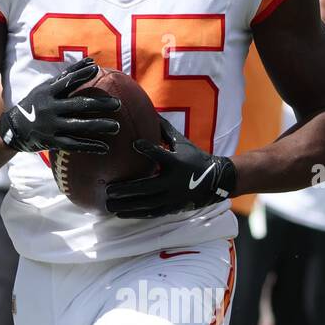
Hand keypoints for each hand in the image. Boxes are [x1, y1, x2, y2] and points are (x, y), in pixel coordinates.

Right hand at [0, 57, 120, 154]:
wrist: (13, 129)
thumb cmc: (36, 103)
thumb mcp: (46, 88)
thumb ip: (67, 76)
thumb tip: (92, 62)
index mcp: (48, 92)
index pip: (66, 81)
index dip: (81, 74)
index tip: (96, 69)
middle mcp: (50, 108)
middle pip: (78, 105)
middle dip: (99, 104)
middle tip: (117, 105)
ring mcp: (51, 126)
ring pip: (79, 126)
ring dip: (99, 126)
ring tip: (116, 127)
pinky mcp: (52, 142)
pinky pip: (74, 145)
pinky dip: (90, 146)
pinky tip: (105, 148)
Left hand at [105, 117, 236, 218]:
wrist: (216, 180)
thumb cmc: (194, 158)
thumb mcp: (182, 142)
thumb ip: (164, 130)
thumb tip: (148, 110)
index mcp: (177, 162)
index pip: (161, 155)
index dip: (148, 149)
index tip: (134, 144)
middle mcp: (174, 181)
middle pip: (147, 187)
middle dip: (126, 190)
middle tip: (107, 189)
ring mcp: (173, 197)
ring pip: (146, 204)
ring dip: (126, 205)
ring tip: (109, 204)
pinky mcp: (173, 208)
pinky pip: (152, 213)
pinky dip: (136, 214)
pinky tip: (121, 213)